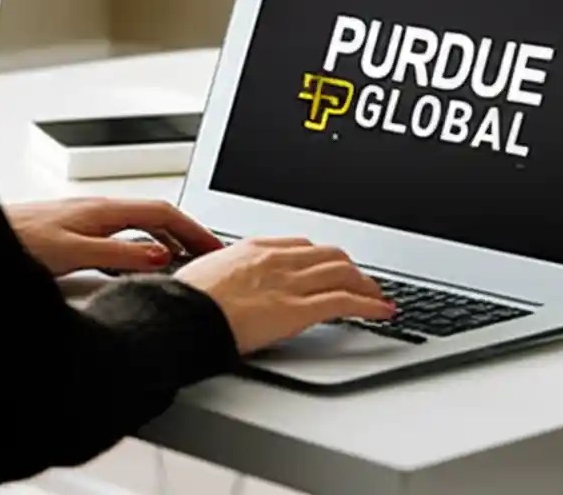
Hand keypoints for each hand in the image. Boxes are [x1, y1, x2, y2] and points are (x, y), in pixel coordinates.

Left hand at [6, 197, 224, 275]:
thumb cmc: (20, 240)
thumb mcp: (73, 253)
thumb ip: (117, 255)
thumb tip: (159, 256)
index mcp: (103, 210)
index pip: (162, 212)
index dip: (192, 229)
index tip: (214, 247)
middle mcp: (97, 209)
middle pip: (154, 216)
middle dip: (185, 233)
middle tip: (208, 256)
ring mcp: (85, 217)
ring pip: (137, 224)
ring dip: (164, 239)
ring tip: (183, 261)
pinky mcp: (74, 229)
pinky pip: (120, 233)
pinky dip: (141, 244)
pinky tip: (139, 261)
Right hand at [175, 237, 393, 353]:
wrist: (179, 316)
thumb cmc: (182, 302)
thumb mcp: (200, 276)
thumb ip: (222, 276)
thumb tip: (220, 285)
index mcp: (251, 248)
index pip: (299, 245)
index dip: (320, 257)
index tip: (325, 266)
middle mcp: (275, 259)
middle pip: (328, 254)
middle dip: (350, 268)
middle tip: (359, 281)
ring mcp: (289, 282)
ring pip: (344, 273)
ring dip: (366, 285)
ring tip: (377, 297)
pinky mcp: (299, 309)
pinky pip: (346, 301)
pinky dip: (370, 305)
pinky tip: (382, 312)